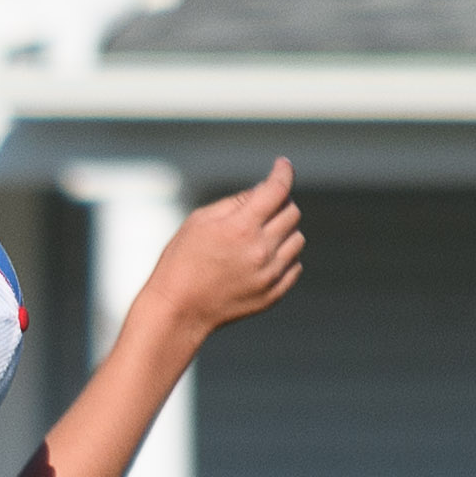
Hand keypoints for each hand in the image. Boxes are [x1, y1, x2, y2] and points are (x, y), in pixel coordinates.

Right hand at [144, 159, 303, 339]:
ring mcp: (270, 275)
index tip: (283, 165)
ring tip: (259, 237)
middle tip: (261, 208)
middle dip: (280, 203)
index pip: (277, 189)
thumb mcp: (200, 221)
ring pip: (297, 239)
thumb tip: (263, 190)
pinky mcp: (273, 294)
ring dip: (284, 231)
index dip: (283, 172)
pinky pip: (294, 266)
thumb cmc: (182, 262)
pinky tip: (262, 258)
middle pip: (292, 212)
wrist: (178, 311)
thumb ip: (236, 202)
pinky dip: (284, 256)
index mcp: (241, 228)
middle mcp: (261, 250)